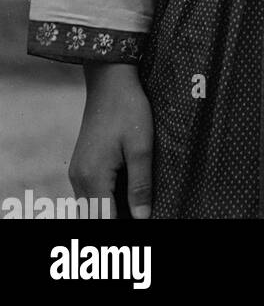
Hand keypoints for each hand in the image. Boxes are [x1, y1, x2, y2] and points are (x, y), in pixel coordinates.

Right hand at [69, 64, 153, 218]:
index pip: (104, 220)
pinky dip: (106, 200)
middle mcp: (79, 179)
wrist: (109, 81)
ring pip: (91, 208)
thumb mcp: (141, 146)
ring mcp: (77, 173)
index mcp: (93, 177)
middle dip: (118, 219)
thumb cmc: (128, 109)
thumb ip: (140, 184)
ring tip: (137, 205)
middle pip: (95, 217)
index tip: (144, 218)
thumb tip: (142, 218)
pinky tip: (126, 194)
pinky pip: (90, 194)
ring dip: (111, 211)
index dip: (125, 224)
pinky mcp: (81, 165)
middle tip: (143, 211)